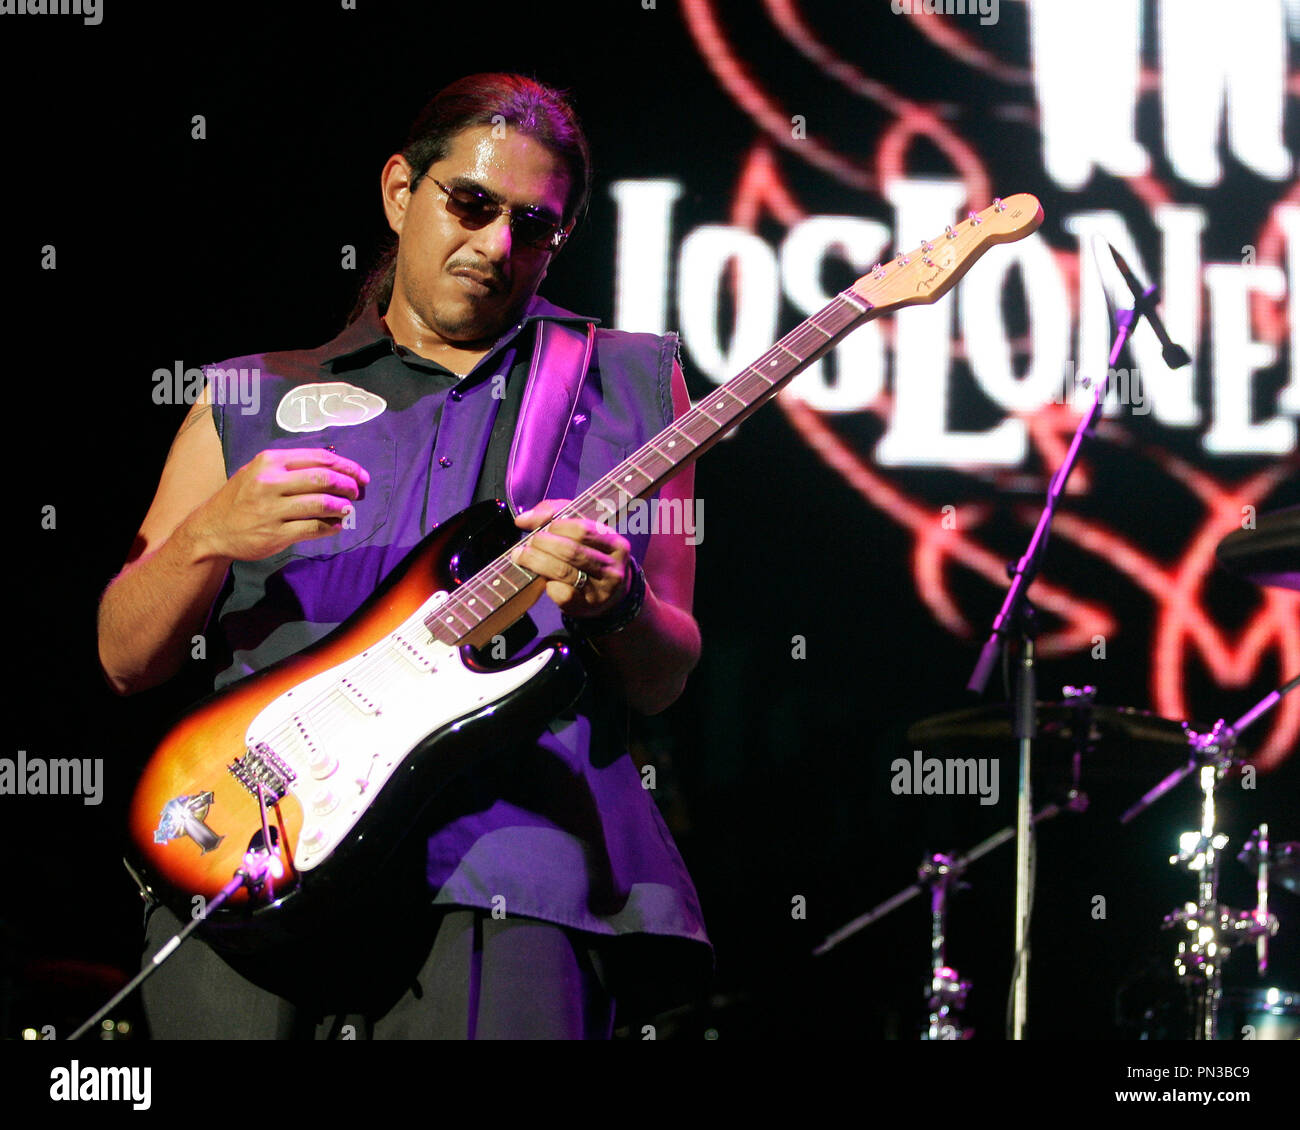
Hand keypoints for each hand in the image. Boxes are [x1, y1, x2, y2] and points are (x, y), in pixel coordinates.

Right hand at [188, 448, 370, 560]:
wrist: (210, 529)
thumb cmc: (241, 497)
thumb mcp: (259, 471)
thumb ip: (292, 468)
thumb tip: (335, 469)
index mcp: (270, 461)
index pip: (319, 458)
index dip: (346, 466)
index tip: (360, 475)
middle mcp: (270, 482)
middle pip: (323, 478)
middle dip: (348, 485)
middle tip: (357, 492)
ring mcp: (272, 509)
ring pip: (321, 504)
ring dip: (342, 507)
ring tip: (348, 509)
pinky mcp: (275, 534)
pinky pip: (313, 528)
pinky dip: (331, 527)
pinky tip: (336, 526)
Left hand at [511, 499, 631, 617]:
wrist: (610, 595)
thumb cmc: (592, 556)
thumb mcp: (583, 530)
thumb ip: (554, 514)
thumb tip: (523, 520)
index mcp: (616, 544)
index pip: (582, 530)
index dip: (557, 526)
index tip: (543, 528)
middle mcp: (612, 568)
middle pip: (571, 550)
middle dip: (542, 544)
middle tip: (529, 543)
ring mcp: (601, 590)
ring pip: (562, 571)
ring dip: (536, 561)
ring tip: (523, 556)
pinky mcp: (587, 606)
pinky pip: (561, 593)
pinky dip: (547, 583)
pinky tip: (543, 578)